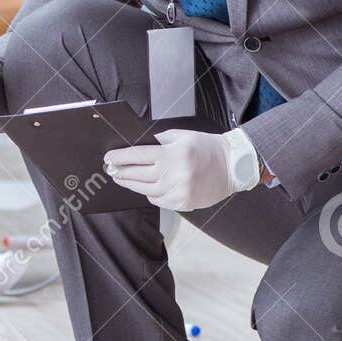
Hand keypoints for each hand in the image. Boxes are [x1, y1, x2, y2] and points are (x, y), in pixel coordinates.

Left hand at [103, 128, 258, 211]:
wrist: (233, 165)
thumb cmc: (206, 147)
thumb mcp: (182, 136)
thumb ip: (158, 142)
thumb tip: (134, 149)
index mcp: (174, 154)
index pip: (139, 156)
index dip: (120, 158)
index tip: (108, 158)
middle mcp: (176, 174)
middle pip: (138, 175)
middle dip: (121, 172)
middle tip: (109, 170)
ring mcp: (180, 191)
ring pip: (145, 190)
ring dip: (131, 184)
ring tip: (122, 179)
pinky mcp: (184, 203)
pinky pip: (158, 200)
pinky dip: (149, 193)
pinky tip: (144, 187)